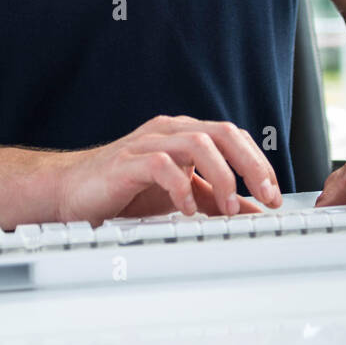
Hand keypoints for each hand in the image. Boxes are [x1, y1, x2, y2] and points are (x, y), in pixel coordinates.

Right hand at [53, 114, 282, 225]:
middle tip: (265, 197)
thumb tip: (253, 211)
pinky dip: (181, 187)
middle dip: (250, 165)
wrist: (71, 192)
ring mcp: (147, 143)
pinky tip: (187, 210)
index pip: (232, 136)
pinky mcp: (127, 162)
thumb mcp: (180, 195)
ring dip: (221, 176)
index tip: (274, 195)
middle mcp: (169, 132)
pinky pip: (162, 165)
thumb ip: (214, 199)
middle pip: (222, 133)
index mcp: (184, 134)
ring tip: (229, 208)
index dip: (258, 162)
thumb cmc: (125, 191)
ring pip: (198, 143)